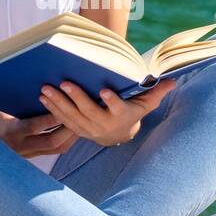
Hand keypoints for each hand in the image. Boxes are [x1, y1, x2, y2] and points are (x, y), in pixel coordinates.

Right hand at [0, 104, 78, 157]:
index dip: (52, 116)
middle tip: (81, 114)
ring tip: (81, 122)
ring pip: (54, 149)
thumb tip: (40, 90)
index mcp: (9, 131)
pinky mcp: (30, 156)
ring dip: (70, 136)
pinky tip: (72, 131)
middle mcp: (19, 146)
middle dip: (68, 129)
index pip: (34, 125)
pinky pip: (52, 151)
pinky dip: (64, 140)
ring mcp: (26, 154)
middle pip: (50, 141)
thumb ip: (18, 106)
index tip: (65, 105)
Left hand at [38, 78, 176, 147]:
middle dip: (75, 97)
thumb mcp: (145, 104)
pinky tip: (43, 97)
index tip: (104, 90)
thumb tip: (173, 80)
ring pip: (71, 116)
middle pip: (88, 111)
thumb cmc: (132, 112)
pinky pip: (62, 120)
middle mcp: (103, 124)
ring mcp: (88, 128)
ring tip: (46, 89)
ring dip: (58, 103)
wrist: (118, 135)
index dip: (111, 100)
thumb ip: (156, 92)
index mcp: (121, 116)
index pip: (117, 108)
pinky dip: (52, 109)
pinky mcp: (76, 129)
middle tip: (64, 83)